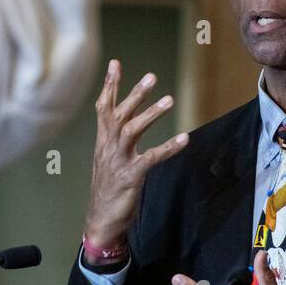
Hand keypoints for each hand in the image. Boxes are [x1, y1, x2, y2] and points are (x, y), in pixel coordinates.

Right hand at [84, 59, 188, 250]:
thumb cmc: (107, 189)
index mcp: (103, 141)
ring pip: (133, 130)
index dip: (110, 85)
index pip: (104, 107)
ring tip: (169, 99)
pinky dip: (169, 147)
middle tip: (151, 76)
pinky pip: (152, 158)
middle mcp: (108, 147)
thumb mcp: (107, 160)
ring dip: (151, 114)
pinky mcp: (131, 176)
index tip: (115, 63)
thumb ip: (114, 140)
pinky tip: (184, 139)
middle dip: (135, 93)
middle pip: (119, 113)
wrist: (101, 221)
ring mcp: (118, 161)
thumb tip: (122, 123)